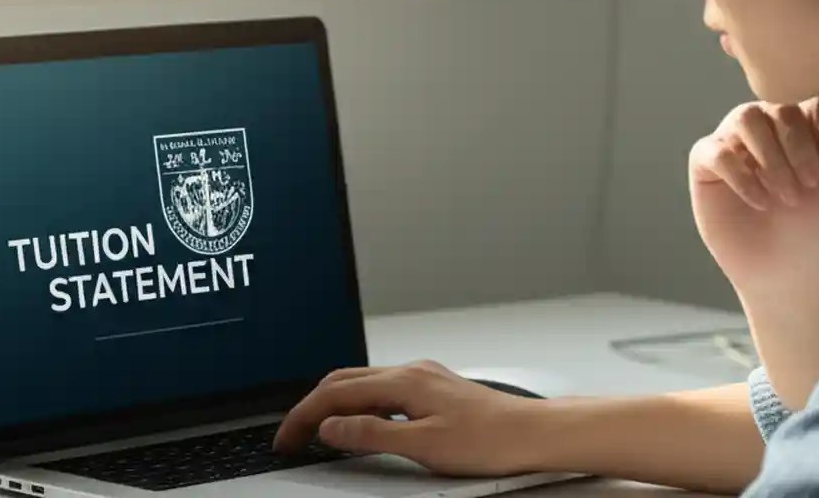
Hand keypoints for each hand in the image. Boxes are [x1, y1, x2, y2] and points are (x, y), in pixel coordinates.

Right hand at [273, 361, 545, 476]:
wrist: (533, 433)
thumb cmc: (489, 440)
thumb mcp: (422, 445)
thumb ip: (372, 433)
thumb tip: (332, 426)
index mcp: (404, 381)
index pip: (336, 392)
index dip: (303, 416)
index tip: (285, 438)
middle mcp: (412, 372)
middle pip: (344, 380)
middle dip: (312, 406)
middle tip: (293, 435)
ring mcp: (424, 378)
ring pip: (363, 382)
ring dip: (334, 402)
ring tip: (317, 429)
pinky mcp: (435, 388)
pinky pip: (383, 388)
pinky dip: (359, 402)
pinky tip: (361, 420)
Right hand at [688, 79, 818, 283]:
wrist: (787, 264)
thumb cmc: (817, 220)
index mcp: (797, 118)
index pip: (802, 93)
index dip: (814, 127)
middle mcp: (763, 122)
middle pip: (774, 105)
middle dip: (795, 148)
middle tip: (807, 188)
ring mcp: (732, 139)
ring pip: (744, 119)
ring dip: (769, 160)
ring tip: (784, 197)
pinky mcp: (705, 163)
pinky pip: (716, 151)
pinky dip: (740, 176)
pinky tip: (758, 201)